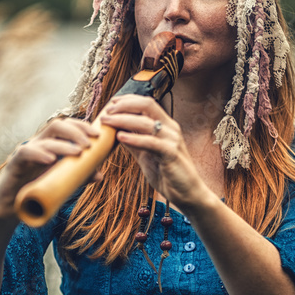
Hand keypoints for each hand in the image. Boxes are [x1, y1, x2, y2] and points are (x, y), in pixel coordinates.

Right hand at [0, 118, 101, 218]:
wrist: (12, 208)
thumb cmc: (37, 191)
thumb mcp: (62, 184)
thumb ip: (78, 177)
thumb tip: (100, 175)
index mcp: (51, 144)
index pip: (67, 126)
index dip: (83, 127)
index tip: (98, 135)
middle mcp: (38, 144)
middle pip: (57, 125)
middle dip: (75, 131)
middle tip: (89, 143)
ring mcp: (26, 152)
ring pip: (44, 139)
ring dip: (62, 144)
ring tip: (77, 152)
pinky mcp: (14, 163)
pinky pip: (25, 153)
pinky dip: (39, 154)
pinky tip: (51, 160)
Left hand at [99, 95, 208, 209]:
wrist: (187, 193)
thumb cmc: (167, 174)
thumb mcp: (146, 155)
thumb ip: (135, 143)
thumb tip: (117, 133)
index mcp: (165, 126)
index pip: (146, 103)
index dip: (128, 100)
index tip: (111, 103)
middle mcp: (170, 129)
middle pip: (147, 105)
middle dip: (124, 105)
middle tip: (107, 111)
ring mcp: (172, 140)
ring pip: (146, 123)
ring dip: (123, 120)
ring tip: (107, 122)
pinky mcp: (171, 154)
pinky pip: (151, 142)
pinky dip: (135, 139)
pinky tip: (120, 138)